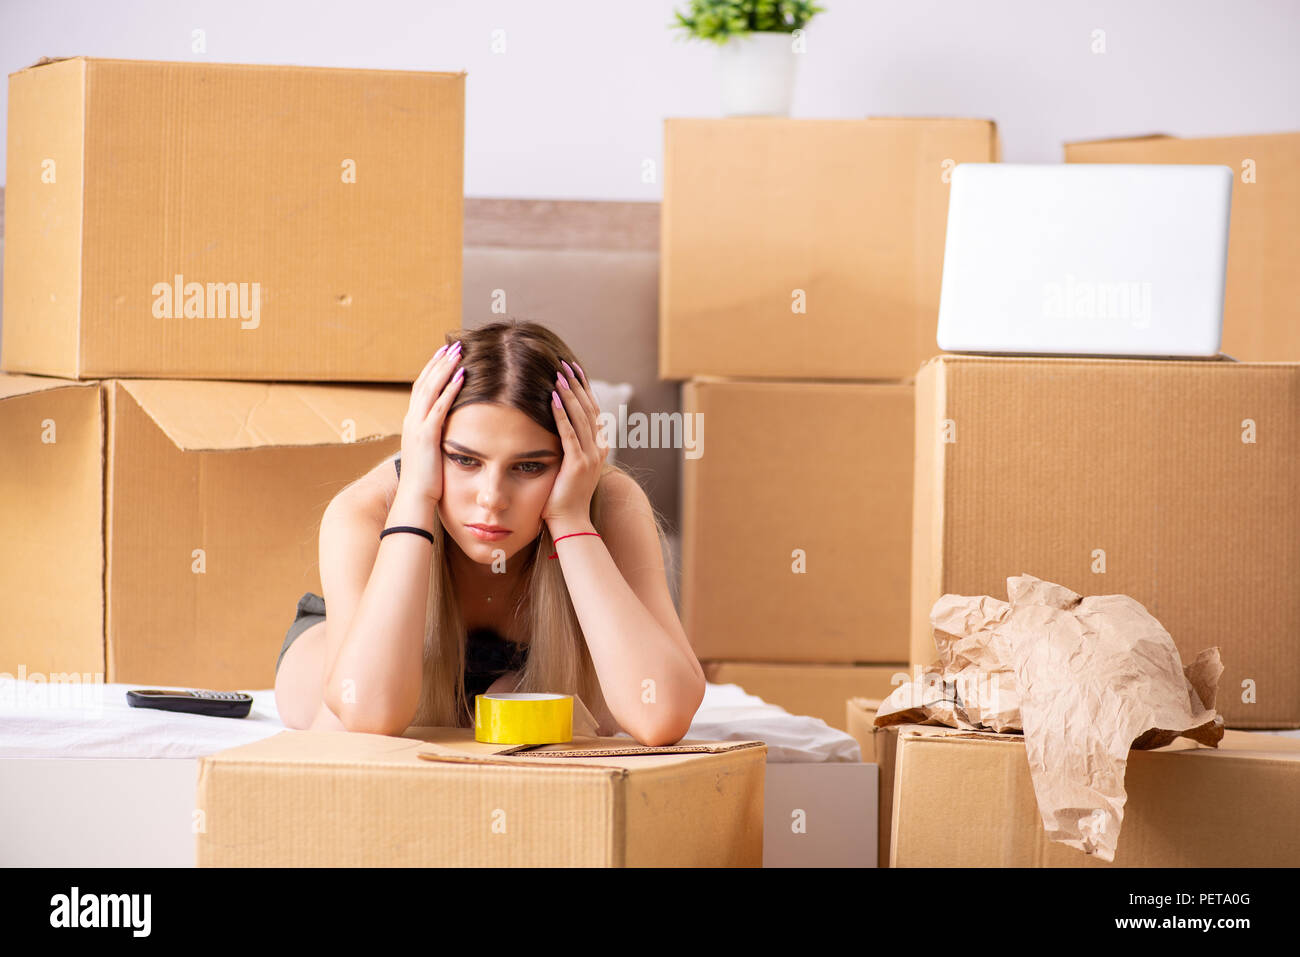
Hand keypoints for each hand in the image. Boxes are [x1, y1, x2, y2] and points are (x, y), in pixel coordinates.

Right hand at [400, 341, 464, 502]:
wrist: (414, 499)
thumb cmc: (427, 482)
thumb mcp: (432, 453)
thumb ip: (438, 438)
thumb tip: (449, 432)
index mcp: (413, 423)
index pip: (422, 388)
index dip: (433, 369)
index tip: (446, 354)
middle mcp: (412, 420)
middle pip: (424, 381)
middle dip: (440, 362)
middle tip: (454, 344)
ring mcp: (417, 427)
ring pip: (430, 389)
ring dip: (445, 368)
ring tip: (459, 352)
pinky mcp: (426, 436)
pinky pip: (439, 407)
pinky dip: (450, 389)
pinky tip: (463, 376)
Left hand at [542, 360, 608, 526]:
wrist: (570, 522)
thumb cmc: (564, 496)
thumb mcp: (571, 466)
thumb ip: (569, 446)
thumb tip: (557, 427)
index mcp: (599, 447)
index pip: (593, 410)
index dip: (584, 389)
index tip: (573, 370)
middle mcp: (599, 448)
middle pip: (590, 408)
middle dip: (577, 384)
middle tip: (565, 364)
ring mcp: (591, 456)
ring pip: (581, 417)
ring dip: (569, 393)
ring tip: (558, 374)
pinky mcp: (578, 464)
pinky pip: (569, 433)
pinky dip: (560, 414)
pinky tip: (551, 398)